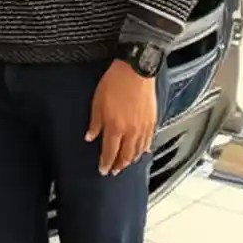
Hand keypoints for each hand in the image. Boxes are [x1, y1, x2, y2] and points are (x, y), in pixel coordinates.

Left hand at [86, 60, 157, 175]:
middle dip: (119, 165)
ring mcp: (143, 127)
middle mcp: (131, 131)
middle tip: (114, 171)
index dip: (106, 163)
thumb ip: (95, 123)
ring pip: (138, 150)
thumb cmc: (115, 83)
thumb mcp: (97, 103)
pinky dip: (144, 149)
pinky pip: (148, 141)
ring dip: (131, 160)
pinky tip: (142, 151)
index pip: (110, 152)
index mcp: (115, 127)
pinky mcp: (152, 121)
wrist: (136, 71)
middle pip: (126, 155)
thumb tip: (90, 137)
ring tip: (126, 164)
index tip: (103, 170)